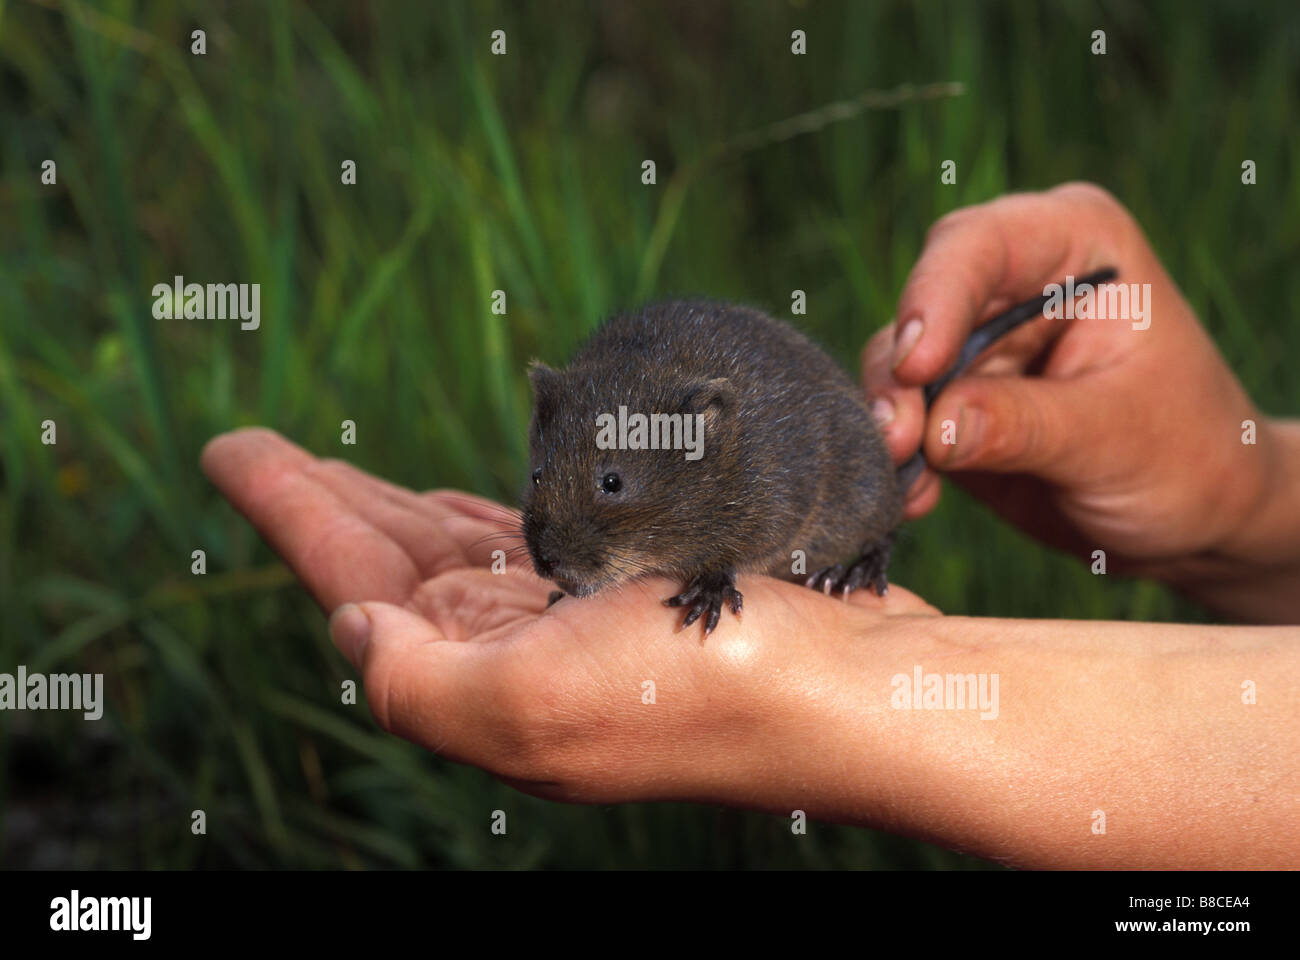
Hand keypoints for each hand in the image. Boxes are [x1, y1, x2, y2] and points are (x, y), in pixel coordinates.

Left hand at [200, 428, 938, 804]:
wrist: (851, 690)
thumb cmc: (703, 692)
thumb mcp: (529, 710)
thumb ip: (416, 678)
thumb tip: (351, 625)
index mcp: (477, 681)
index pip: (353, 584)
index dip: (288, 511)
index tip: (231, 448)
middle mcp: (516, 654)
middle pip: (392, 562)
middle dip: (323, 503)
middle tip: (259, 449)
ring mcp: (574, 617)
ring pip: (456, 546)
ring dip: (390, 502)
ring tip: (334, 464)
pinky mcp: (634, 582)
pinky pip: (533, 535)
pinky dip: (482, 509)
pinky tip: (459, 494)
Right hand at [863, 182, 1299, 620]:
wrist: (1196, 518)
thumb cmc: (1189, 456)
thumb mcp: (1116, 438)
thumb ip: (1022, 425)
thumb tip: (931, 427)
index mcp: (1075, 246)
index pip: (979, 246)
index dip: (935, 298)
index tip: (918, 370)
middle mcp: (1013, 282)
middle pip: (922, 306)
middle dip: (901, 375)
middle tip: (897, 441)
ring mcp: (978, 344)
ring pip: (897, 366)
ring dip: (892, 425)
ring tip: (908, 484)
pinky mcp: (952, 402)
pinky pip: (900, 419)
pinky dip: (897, 460)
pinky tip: (914, 499)